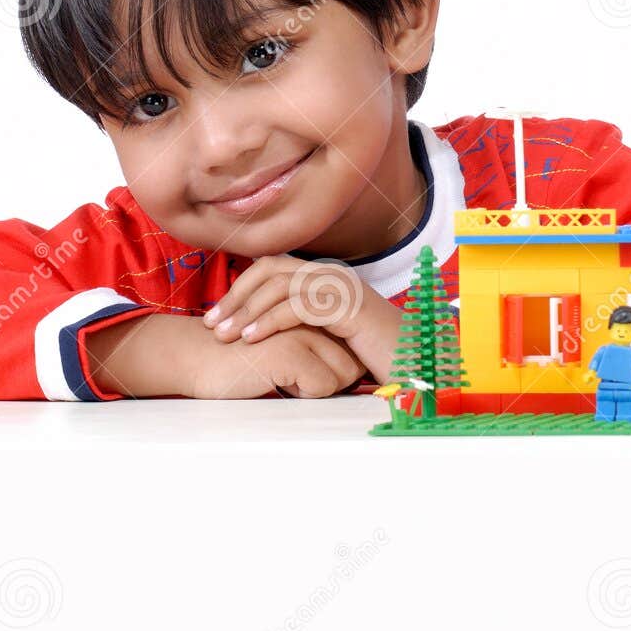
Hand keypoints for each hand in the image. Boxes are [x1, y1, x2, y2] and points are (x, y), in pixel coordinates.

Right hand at [87, 313, 364, 398]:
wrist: (195, 357)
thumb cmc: (240, 359)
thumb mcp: (287, 348)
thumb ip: (317, 349)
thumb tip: (355, 369)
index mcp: (312, 312)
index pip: (352, 352)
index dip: (333, 372)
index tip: (299, 372)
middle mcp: (313, 316)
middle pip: (353, 364)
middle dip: (330, 382)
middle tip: (288, 376)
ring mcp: (302, 330)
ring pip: (344, 375)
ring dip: (316, 388)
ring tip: (280, 376)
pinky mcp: (290, 349)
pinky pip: (324, 386)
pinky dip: (304, 394)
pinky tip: (273, 381)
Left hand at [203, 255, 403, 381]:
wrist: (420, 362)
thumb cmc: (378, 356)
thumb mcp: (335, 337)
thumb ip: (307, 328)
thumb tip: (269, 335)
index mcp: (327, 279)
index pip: (273, 268)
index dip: (240, 288)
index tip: (216, 315)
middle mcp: (333, 275)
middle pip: (271, 269)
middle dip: (236, 295)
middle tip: (210, 323)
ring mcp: (342, 288)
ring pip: (281, 285)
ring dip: (246, 309)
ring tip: (223, 334)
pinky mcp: (349, 308)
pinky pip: (300, 306)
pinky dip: (269, 320)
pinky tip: (251, 338)